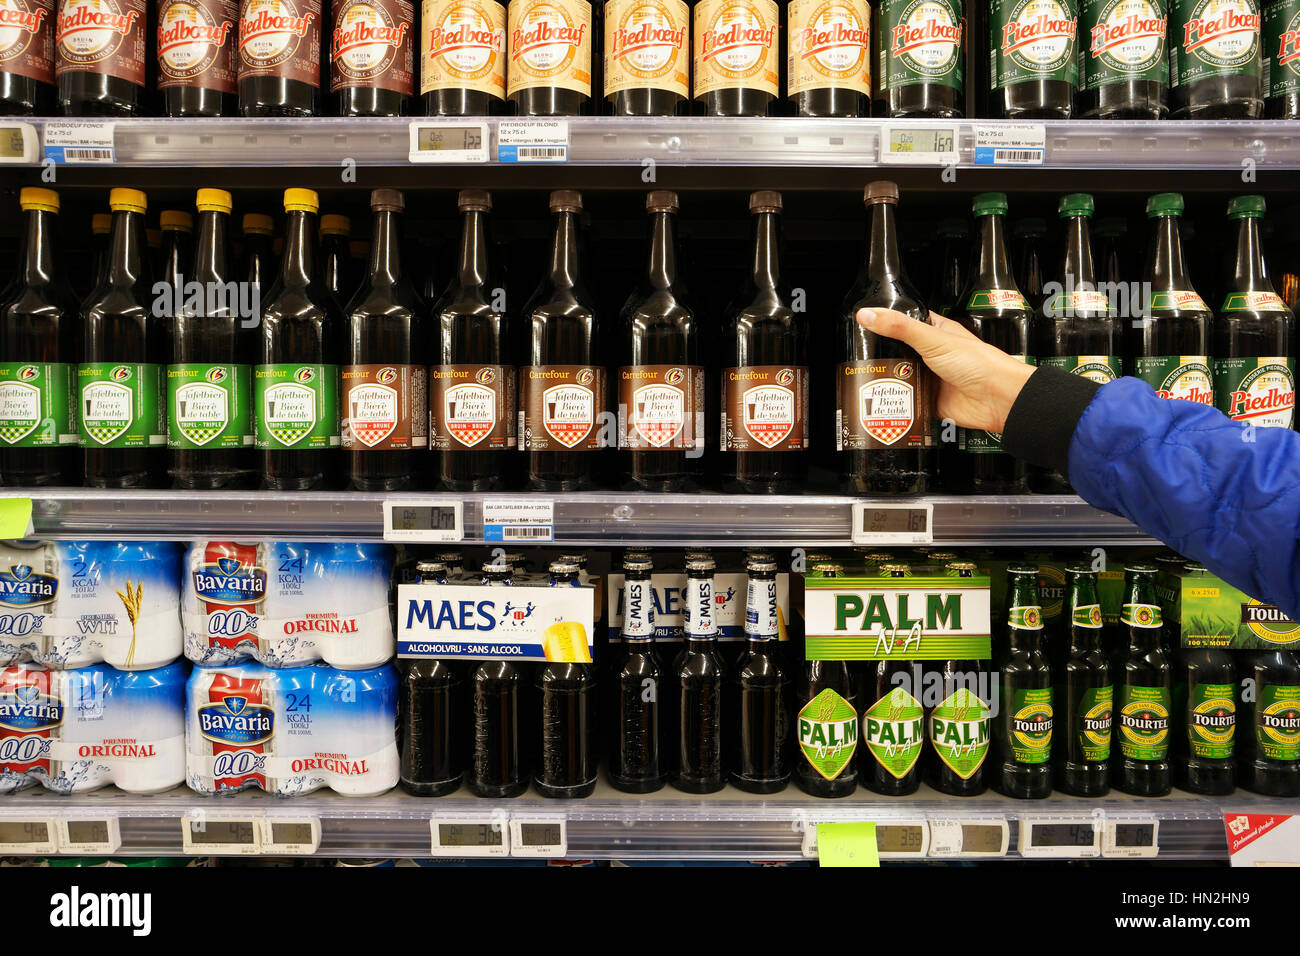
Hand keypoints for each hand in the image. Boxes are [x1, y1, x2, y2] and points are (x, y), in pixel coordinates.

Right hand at [856, 308, 1035, 433]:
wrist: (997, 399)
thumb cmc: (980, 364)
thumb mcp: (933, 339)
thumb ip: (899, 327)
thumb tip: (869, 314)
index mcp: (937, 333)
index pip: (907, 322)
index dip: (889, 322)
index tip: (868, 323)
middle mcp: (933, 355)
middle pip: (900, 353)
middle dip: (884, 357)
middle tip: (864, 357)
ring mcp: (932, 378)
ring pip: (902, 379)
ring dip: (890, 382)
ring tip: (870, 379)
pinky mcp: (931, 401)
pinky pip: (909, 402)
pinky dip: (898, 403)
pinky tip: (886, 401)